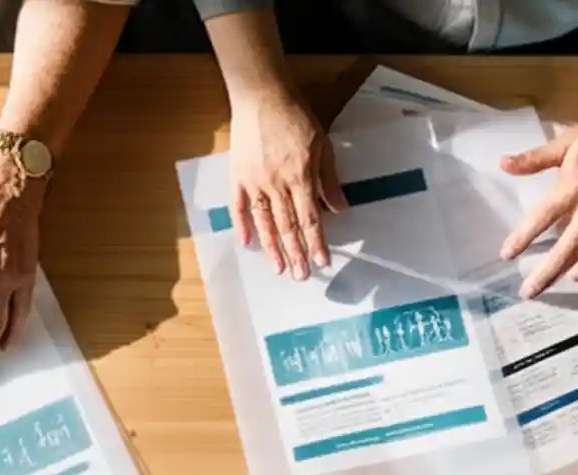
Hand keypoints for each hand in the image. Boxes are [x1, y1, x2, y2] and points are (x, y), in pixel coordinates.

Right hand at [229, 88, 346, 280]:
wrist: (262, 96)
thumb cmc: (295, 116)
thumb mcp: (322, 145)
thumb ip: (329, 179)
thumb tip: (340, 208)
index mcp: (300, 177)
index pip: (310, 219)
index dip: (317, 243)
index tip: (322, 262)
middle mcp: (277, 185)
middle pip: (288, 227)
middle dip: (296, 253)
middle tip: (301, 276)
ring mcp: (255, 182)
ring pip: (265, 222)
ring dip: (272, 248)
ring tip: (278, 269)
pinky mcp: (238, 176)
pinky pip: (239, 207)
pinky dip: (242, 225)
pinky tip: (246, 243)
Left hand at [499, 81, 577, 297]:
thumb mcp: (570, 139)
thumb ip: (536, 158)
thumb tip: (503, 164)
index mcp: (577, 182)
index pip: (545, 214)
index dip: (524, 236)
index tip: (507, 254)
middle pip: (570, 245)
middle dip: (548, 271)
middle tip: (528, 291)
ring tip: (567, 282)